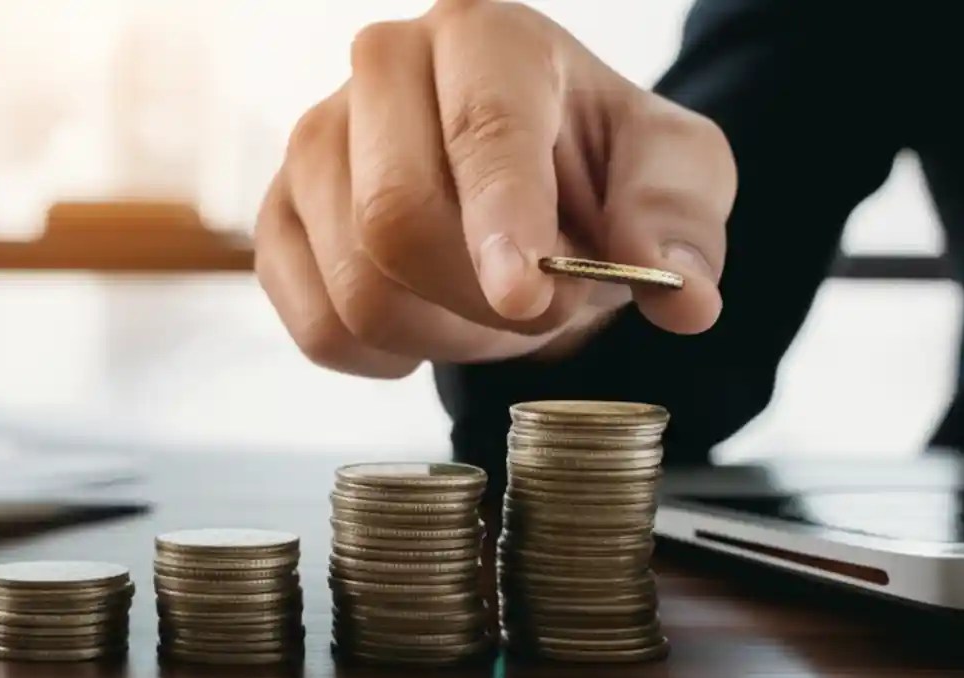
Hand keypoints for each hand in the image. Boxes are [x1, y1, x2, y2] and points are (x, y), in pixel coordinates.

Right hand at [254, 0, 735, 377]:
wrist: (516, 179)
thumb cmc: (593, 164)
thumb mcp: (672, 172)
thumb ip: (680, 224)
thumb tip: (685, 298)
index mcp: (484, 34)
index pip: (482, 130)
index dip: (503, 224)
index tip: (527, 297)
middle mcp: (380, 67)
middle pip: (394, 218)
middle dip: (480, 302)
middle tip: (540, 313)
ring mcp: (313, 142)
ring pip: (356, 287)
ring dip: (444, 335)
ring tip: (489, 309)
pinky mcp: (278, 217)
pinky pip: (318, 328)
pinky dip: (385, 356)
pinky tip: (427, 322)